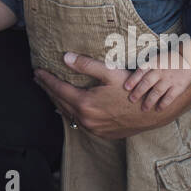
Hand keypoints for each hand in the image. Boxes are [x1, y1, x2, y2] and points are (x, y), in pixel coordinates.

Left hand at [35, 46, 190, 138]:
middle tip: (38, 79)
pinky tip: (68, 106)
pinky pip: (79, 122)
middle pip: (60, 101)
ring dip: (58, 101)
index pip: (58, 89)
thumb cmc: (133, 89)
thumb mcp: (110, 72)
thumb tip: (65, 57)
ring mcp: (93, 128)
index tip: (37, 72)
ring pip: (68, 113)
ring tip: (49, 90)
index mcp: (84, 103)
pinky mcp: (101, 133)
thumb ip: (86, 65)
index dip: (46, 79)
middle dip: (48, 89)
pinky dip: (70, 112)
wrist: (153, 113)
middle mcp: (85, 119)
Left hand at [123, 54, 190, 111]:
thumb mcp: (155, 59)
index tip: (126, 88)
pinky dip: (164, 103)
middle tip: (131, 100)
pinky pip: (170, 96)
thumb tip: (128, 76)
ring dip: (150, 101)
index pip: (141, 71)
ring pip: (157, 91)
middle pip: (147, 82)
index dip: (133, 80)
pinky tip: (158, 109)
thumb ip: (145, 67)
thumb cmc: (167, 61)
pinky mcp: (178, 86)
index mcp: (153, 63)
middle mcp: (160, 71)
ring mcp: (169, 79)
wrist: (189, 59)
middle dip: (138, 92)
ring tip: (144, 108)